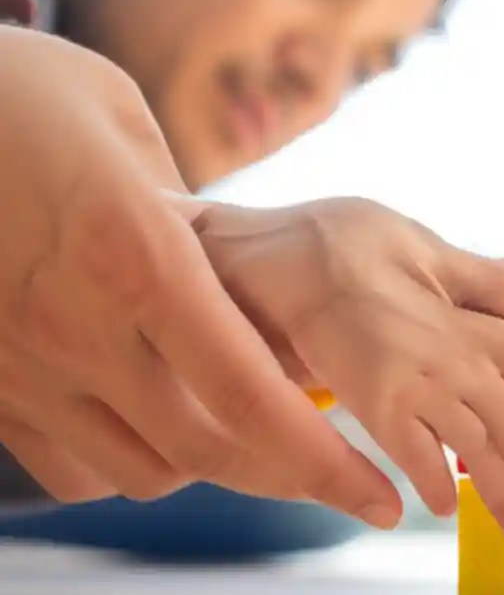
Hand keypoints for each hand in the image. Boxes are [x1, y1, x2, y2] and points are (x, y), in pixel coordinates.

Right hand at [0, 28, 397, 523]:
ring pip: (143, 474)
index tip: (376, 494)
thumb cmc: (17, 99)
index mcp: (137, 259)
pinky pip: (70, 469)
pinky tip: (159, 427)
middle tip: (347, 487)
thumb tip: (246, 281)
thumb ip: (191, 218)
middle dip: (294, 481)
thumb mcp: (127, 128)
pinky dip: (130, 466)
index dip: (324, 463)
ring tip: (254, 436)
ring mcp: (23, 367)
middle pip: (209, 453)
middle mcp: (79, 329)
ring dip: (214, 468)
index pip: (249, 397)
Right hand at [186, 197, 503, 545]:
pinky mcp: (369, 391)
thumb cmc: (344, 245)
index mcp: (470, 283)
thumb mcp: (430, 251)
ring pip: (486, 436)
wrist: (250, 250)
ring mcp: (414, 361)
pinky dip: (435, 484)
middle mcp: (454, 324)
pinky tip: (446, 511)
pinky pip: (418, 451)